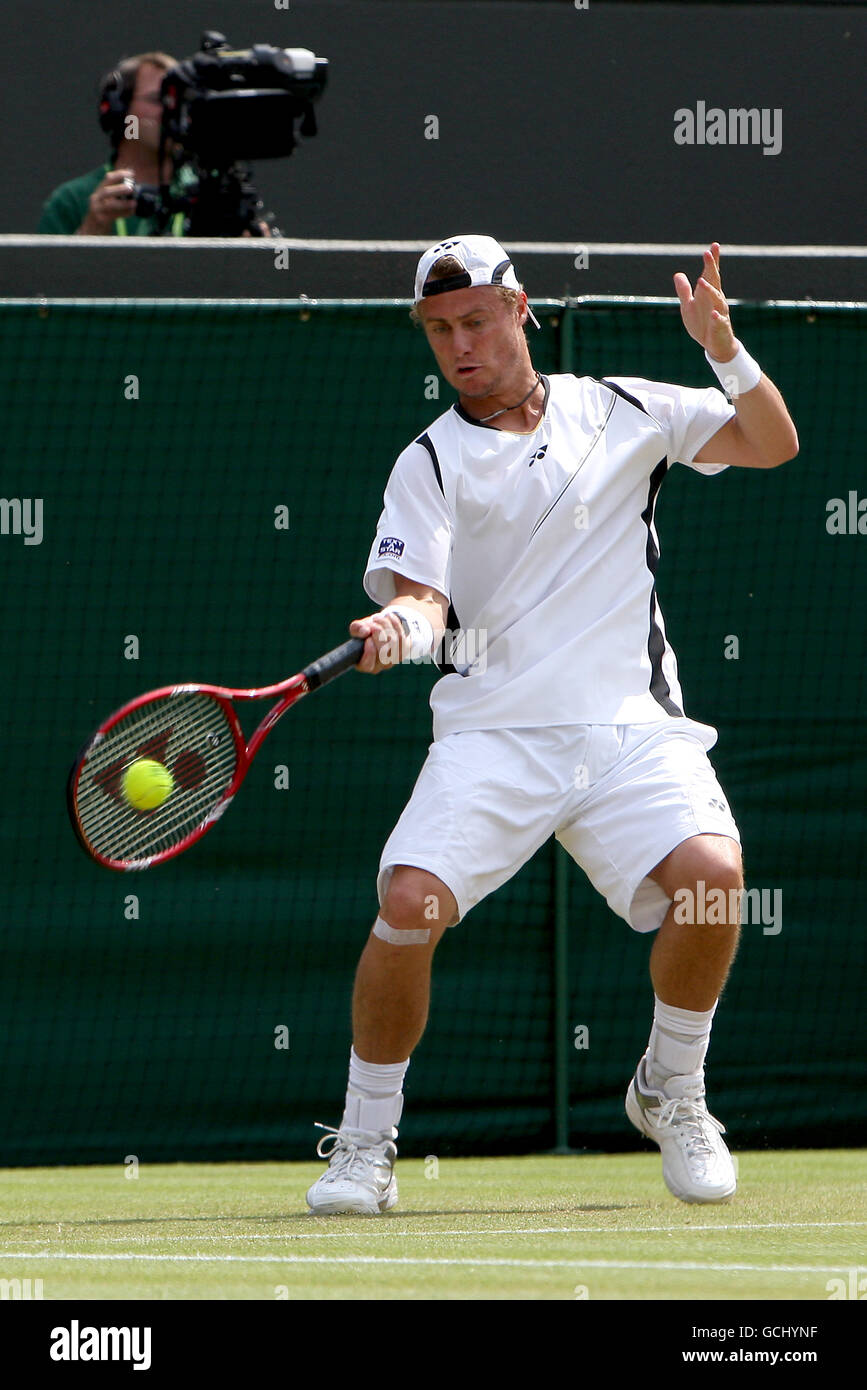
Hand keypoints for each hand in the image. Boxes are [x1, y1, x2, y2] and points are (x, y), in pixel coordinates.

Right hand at [77, 169, 136, 234]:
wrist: (91, 229)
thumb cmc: (103, 214)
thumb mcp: (107, 202)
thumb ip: (117, 195)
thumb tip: (134, 189)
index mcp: (99, 191)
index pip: (108, 178)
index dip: (119, 174)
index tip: (131, 173)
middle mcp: (96, 199)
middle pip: (106, 191)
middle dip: (119, 189)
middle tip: (131, 188)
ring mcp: (97, 210)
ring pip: (109, 205)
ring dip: (123, 203)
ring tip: (134, 203)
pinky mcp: (101, 220)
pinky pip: (114, 216)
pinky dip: (124, 214)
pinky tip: (132, 212)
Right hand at [349, 612, 407, 673]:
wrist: (383, 628)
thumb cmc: (367, 631)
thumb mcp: (358, 628)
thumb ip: (356, 629)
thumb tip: (365, 631)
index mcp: (364, 664)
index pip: (367, 665)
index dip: (369, 653)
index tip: (368, 640)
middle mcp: (379, 665)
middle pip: (383, 652)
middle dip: (378, 634)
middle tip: (373, 624)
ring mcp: (393, 660)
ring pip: (393, 642)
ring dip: (385, 626)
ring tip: (378, 618)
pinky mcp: (403, 651)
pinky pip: (401, 636)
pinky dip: (394, 624)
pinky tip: (388, 617)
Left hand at [673, 243, 736, 362]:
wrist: (714, 345)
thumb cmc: (702, 324)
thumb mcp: (688, 306)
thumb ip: (684, 291)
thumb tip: (677, 274)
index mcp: (708, 294)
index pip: (711, 274)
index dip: (712, 261)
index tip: (713, 246)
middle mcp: (716, 300)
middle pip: (715, 281)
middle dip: (712, 267)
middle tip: (708, 253)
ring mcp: (720, 313)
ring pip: (717, 299)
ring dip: (709, 290)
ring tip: (701, 281)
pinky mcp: (720, 327)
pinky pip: (720, 321)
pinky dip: (717, 318)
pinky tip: (714, 314)